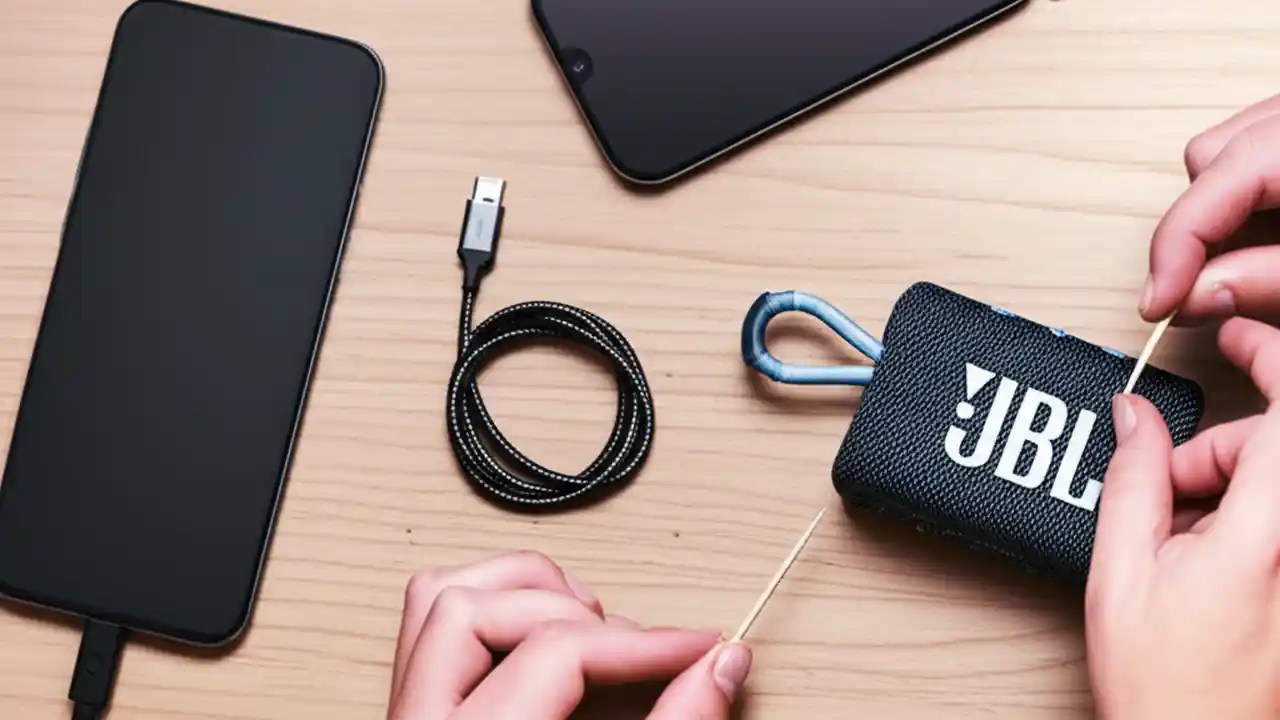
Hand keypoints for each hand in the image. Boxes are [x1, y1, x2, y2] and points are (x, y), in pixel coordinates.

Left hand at [387, 551, 752, 719]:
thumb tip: (721, 666)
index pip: (551, 653)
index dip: (641, 641)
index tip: (695, 644)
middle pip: (475, 607)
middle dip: (573, 613)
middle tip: (636, 644)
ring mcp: (404, 715)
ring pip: (436, 599)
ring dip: (520, 592)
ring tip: (582, 626)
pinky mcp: (411, 715)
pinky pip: (427, 625)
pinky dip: (487, 608)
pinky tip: (537, 638)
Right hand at [1086, 318, 1279, 718]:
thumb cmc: (1164, 685)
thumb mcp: (1122, 570)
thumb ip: (1133, 478)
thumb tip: (1133, 415)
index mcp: (1267, 535)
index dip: (1268, 353)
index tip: (1234, 331)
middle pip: (1276, 445)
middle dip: (1219, 446)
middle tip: (1166, 487)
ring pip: (1276, 477)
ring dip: (1227, 483)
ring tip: (1175, 539)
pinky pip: (1277, 512)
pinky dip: (1243, 513)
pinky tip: (1203, 553)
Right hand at [1143, 95, 1279, 321]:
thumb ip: (1267, 279)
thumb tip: (1196, 296)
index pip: (1215, 182)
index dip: (1176, 249)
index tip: (1158, 305)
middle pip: (1209, 159)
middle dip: (1201, 228)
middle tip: (1209, 293)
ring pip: (1225, 154)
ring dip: (1224, 215)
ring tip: (1254, 263)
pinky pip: (1255, 155)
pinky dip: (1251, 201)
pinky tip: (1273, 235)